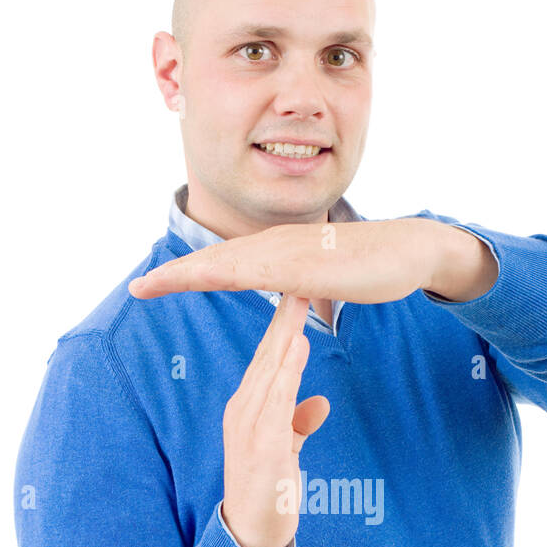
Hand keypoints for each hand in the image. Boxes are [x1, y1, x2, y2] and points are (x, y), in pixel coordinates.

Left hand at [128, 217, 480, 304]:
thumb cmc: (370, 268)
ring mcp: (290, 252)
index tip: (153, 288)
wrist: (410, 249)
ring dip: (191, 274)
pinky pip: (263, 272)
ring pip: (229, 263)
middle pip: (214, 262)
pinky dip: (232, 276)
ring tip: (156, 286)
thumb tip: (291, 299)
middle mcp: (276, 246)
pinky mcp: (308, 264)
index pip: (222, 265)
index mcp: (276, 253)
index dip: (186, 275)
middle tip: (136, 289)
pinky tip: (209, 279)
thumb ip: (301, 288)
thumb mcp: (324, 282)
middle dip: (174, 275)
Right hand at [221, 293, 328, 546]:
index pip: (268, 357)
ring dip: (284, 333)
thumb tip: (318, 404)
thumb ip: (299, 424)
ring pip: (270, 371)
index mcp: (249, 408)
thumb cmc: (268, 491)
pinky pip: (275, 401)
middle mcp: (243, 410)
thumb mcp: (287, 451)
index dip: (283, 323)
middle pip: (267, 354)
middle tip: (299, 273)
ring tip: (299, 299)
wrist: (250, 534)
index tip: (299, 290)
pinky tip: (296, 349)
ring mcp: (249, 427)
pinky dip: (286, 372)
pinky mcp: (262, 446)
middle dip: (284, 316)